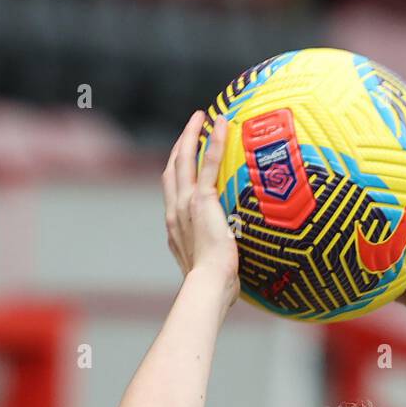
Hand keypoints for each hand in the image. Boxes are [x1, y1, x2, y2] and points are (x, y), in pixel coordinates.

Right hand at [162, 111, 239, 307]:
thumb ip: (216, 262)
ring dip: (191, 135)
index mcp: (175, 228)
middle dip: (179, 146)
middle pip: (172, 170)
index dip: (176, 174)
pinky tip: (221, 123)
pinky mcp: (203, 200)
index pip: (172, 194)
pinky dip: (214, 141)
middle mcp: (175, 212)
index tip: (182, 161)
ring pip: (184, 159)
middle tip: (190, 128)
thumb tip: (233, 271)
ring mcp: (186, 204)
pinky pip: (208, 163)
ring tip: (201, 116)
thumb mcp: (210, 271)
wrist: (208, 287)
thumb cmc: (214, 289)